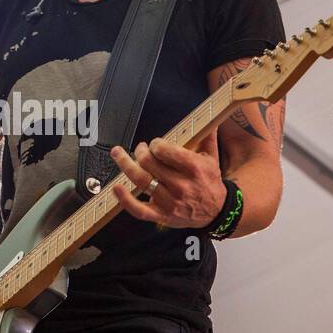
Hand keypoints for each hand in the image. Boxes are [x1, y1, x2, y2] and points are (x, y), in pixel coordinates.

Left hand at [110, 130, 227, 229]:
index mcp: (193, 168)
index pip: (164, 150)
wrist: (216, 212)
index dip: (154, 144)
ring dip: (125, 164)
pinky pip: (139, 209)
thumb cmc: (210, 183)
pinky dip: (125, 199)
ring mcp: (169, 201)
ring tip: (118, 153)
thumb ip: (207, 137)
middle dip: (140, 151)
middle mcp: (181, 185)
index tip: (154, 144)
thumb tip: (208, 118)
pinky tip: (116, 187)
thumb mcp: (212, 159)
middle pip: (149, 163)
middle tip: (140, 148)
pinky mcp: (161, 214)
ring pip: (141, 180)